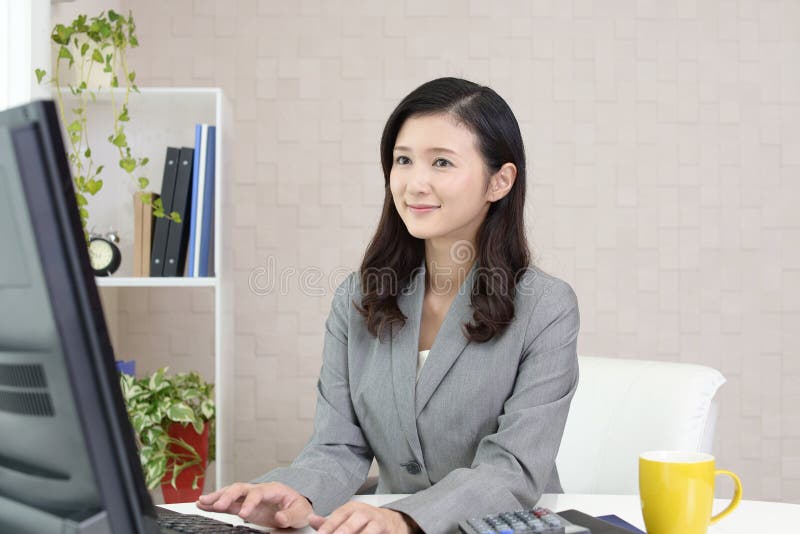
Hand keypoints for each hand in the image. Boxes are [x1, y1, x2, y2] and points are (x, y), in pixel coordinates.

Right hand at [196, 481, 311, 527]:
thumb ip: (290, 515)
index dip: (250, 502)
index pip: (258, 493)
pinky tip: (203, 504)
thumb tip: (280, 518)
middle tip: (218, 506)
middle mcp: (259, 490)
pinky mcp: (244, 505)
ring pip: (231, 492)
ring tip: (202, 502)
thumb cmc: (298, 508)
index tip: (243, 514)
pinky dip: (216, 503)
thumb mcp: (300, 512)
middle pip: (241, 488)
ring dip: (217, 496)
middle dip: (228, 495)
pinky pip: (228, 503)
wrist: (297, 508)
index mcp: (273, 489)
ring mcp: (250, 497)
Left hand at [308, 502, 417, 533]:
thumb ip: (329, 522)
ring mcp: (378, 522)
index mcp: (352, 508)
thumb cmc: (364, 521)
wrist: (392, 521)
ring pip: (368, 532)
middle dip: (343, 533)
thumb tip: (310, 519)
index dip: (329, 526)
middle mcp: (365, 513)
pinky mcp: (388, 531)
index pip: (339, 515)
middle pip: (353, 524)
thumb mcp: (347, 518)